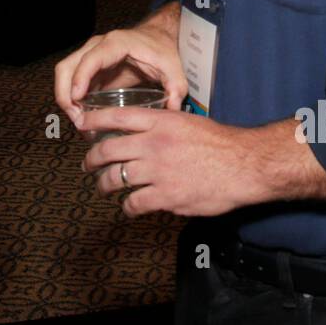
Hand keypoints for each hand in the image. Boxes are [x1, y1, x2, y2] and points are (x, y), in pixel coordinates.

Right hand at [52, 2, 186, 132]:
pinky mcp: (90, 69)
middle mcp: (97, 47)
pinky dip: (72, 100)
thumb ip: (176, 88)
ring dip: (65, 99)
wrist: (157, 37)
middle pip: (67, 66)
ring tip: (79, 123)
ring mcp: (90, 56)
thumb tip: (172, 111)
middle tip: (77, 119)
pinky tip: (84, 118)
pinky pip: (73, 82)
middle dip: (65, 94)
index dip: (80, 78)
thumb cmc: (162, 49)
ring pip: (64, 75)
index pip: (91, 59)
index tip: (77, 98)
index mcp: (116, 44)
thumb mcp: (174, 68)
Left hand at [80, 114, 325, 216]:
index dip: (94, 120)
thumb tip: (145, 132)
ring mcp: (157, 171)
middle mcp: (153, 144)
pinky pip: (134, 202)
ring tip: (103, 187)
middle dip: (91, 159)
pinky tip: (129, 207)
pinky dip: (128, 207)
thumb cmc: (220, 143)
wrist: (244, 165)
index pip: (116, 116)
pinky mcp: (165, 196)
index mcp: (160, 122)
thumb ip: (163, 126)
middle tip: (86, 164)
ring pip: (116, 178)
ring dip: (105, 184)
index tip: (81, 124)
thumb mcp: (188, 122)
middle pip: (107, 150)